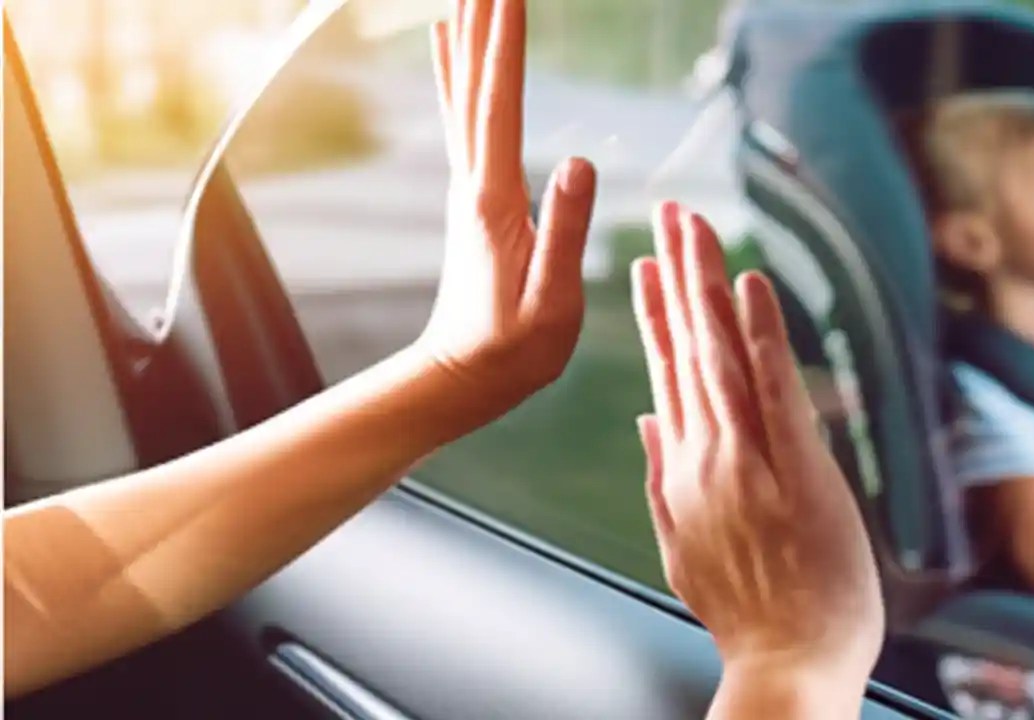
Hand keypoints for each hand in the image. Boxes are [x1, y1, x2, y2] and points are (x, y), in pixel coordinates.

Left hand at [419, 0, 595, 410]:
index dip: (505, 41)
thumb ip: (564, 232)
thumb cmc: (513, 349)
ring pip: (464, 93)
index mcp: (497, 199)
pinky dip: (457, 73)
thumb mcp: (552, 302)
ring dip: (467, 36)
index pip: (501, 103)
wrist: (462, 377)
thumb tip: (579, 159)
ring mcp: (469, 186)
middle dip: (482, 19)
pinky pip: (463, 117)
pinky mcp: (473, 196)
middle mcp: (473, 181)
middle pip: (474, 84)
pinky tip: (450, 47)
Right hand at [631, 202, 883, 704]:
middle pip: (688, 349)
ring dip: (707, 286)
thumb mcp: (683, 545)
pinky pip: (776, 390)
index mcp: (683, 470)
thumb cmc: (747, 610)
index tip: (647, 265)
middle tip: (670, 211)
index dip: (657, 314)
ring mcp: (748, 461)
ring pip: (721, 357)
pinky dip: (761, 336)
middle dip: (678, 275)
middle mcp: (706, 455)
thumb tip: (646, 423)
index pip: (666, 374)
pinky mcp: (796, 471)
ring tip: (693, 226)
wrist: (786, 665)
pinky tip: (748, 287)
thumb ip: (661, 479)